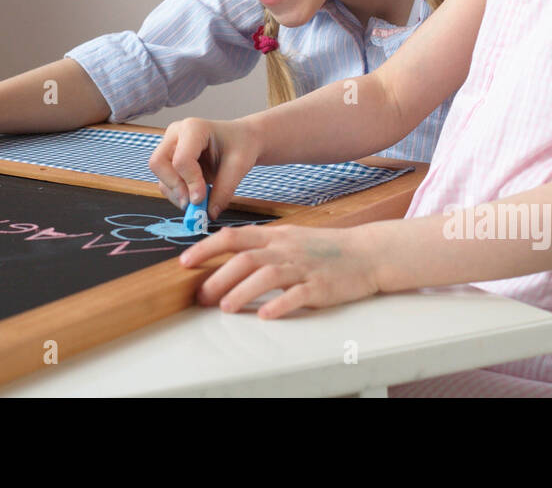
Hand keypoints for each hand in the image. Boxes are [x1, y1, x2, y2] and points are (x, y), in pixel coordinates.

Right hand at [148, 117, 259, 213]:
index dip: (190, 182)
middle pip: (158, 163)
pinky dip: (177, 195)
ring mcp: (169, 146)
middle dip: (175, 187)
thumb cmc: (241, 145)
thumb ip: (224, 190)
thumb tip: (209, 213)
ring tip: (200, 202)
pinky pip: (164, 182)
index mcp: (193, 128)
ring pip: (159, 176)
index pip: (181, 159)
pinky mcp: (169, 160)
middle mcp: (175, 134)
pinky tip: (196, 196)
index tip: (202, 199)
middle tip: (194, 203)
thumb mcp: (239, 166)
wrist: (241, 139)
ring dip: (176, 194)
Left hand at [179, 224, 381, 318]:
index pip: (234, 237)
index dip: (207, 248)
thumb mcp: (289, 239)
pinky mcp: (320, 286)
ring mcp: (303, 267)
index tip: (185, 261)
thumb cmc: (324, 249)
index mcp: (275, 236)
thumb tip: (225, 258)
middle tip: (201, 296)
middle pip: (247, 258)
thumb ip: (260, 246)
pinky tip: (266, 315)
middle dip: (219, 277)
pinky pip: (298, 294)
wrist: (366, 253)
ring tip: (226, 308)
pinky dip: (280, 305)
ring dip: (243, 291)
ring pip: (268, 275)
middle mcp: (286, 249)